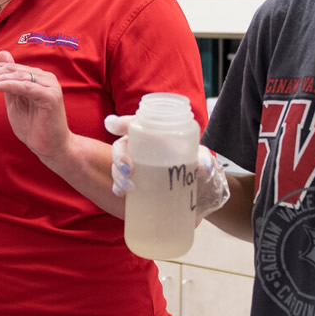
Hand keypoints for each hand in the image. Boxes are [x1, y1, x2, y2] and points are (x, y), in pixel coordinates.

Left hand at [0, 50, 70, 163]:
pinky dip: (6, 85)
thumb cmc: (33, 126)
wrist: (51, 147)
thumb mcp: (15, 100)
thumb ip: (7, 80)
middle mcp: (45, 78)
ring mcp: (49, 86)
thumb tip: (2, 53)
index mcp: (37, 77)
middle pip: (11, 71)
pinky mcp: (50, 96)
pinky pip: (24, 87)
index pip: (8, 68)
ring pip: (16, 77)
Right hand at [104, 115, 229, 220]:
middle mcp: (139, 148)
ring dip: (118, 175)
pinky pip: (118, 184)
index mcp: (152, 135)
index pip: (132, 124)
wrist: (193, 189)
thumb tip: (203, 167)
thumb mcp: (199, 158)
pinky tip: (122, 193)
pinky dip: (118, 188)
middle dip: (119, 157)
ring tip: (129, 186)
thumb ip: (202, 158)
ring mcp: (133, 166)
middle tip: (129, 170)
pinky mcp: (132, 183)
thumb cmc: (193, 164)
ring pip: (117, 166)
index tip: (111, 125)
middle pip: (120, 146)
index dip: (119, 123)